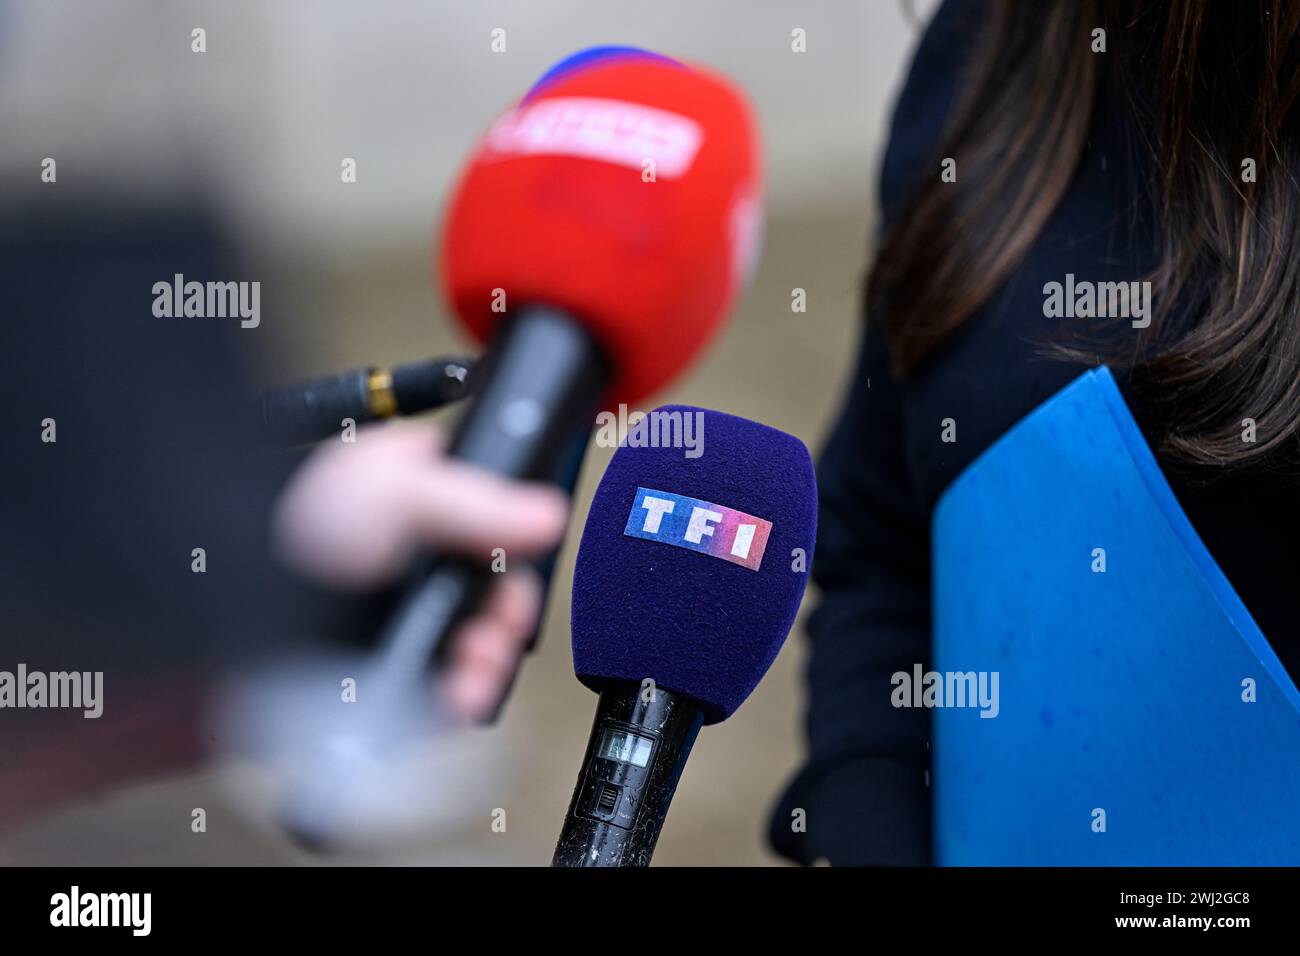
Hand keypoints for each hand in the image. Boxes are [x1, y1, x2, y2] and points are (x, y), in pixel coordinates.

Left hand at [272, 421, 568, 721]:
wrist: (218, 635)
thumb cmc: (279, 543)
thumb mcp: (390, 492)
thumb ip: (477, 501)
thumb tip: (546, 514)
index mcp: (403, 494)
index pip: (486, 507)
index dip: (512, 531)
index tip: (521, 549)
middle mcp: (404, 557)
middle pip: (490, 582)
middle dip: (506, 605)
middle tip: (501, 618)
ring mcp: (397, 618)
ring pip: (473, 637)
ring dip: (490, 652)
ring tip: (478, 659)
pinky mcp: (390, 673)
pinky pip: (447, 687)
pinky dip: (464, 693)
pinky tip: (460, 690)